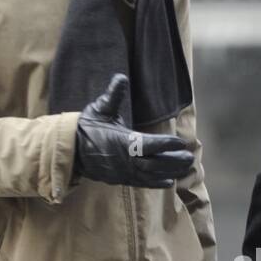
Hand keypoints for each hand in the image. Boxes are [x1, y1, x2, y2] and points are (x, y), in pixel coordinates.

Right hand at [74, 74, 193, 187]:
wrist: (71, 150)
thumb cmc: (87, 127)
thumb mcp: (99, 109)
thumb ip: (113, 95)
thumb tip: (121, 78)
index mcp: (120, 141)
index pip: (147, 144)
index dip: (165, 144)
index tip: (180, 142)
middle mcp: (123, 160)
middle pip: (154, 163)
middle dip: (173, 161)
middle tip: (190, 157)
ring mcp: (122, 172)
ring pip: (150, 175)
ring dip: (169, 172)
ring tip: (185, 168)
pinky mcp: (120, 179)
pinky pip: (141, 183)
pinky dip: (156, 183)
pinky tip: (169, 181)